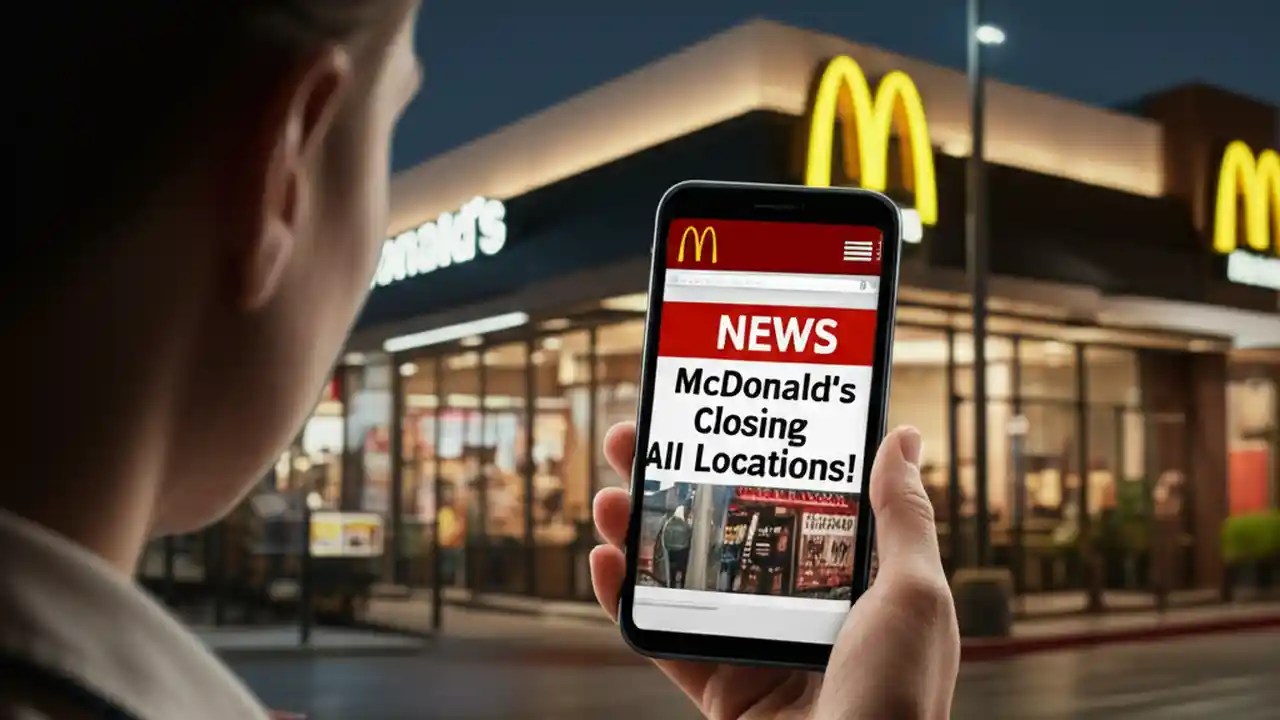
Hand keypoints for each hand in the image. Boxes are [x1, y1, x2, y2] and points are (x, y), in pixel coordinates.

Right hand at [590, 424, 959, 718]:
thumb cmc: (899, 698)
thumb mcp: (915, 595)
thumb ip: (902, 517)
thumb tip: (903, 437)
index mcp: (851, 583)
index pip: (795, 501)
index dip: (754, 456)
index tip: (722, 415)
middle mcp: (800, 610)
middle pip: (725, 532)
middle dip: (677, 484)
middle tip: (638, 441)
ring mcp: (755, 648)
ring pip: (684, 578)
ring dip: (640, 533)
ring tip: (611, 493)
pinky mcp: (719, 689)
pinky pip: (661, 639)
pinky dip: (625, 601)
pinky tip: (606, 562)